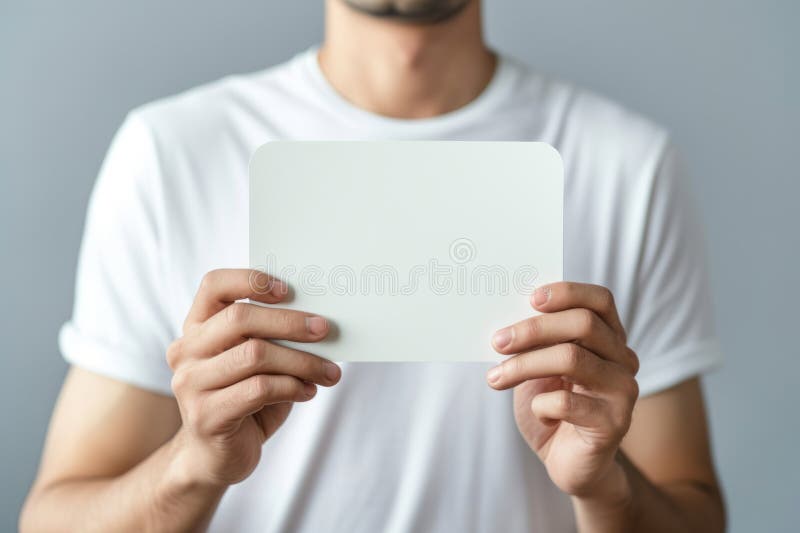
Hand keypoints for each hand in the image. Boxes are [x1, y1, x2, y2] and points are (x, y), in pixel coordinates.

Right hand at [166, 269, 340, 486]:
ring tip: (328, 371)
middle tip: (325, 330)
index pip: (213, 285)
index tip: (289, 291)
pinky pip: (258, 389)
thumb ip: (272, 337)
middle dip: (290, 322)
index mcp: (197, 327)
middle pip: (239, 319)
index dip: (251, 280)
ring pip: (254, 355)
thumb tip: (319, 320)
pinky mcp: (206, 415)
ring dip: (301, 361)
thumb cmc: (244, 399)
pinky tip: (308, 391)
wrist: (217, 456)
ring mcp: (191, 384)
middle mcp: (186, 350)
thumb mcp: (256, 361)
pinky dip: (292, 387)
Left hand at [486, 282, 638, 501]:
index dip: (568, 292)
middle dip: (533, 329)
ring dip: (524, 365)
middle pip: (583, 325)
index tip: (531, 298)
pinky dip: (541, 404)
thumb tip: (503, 321)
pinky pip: (567, 402)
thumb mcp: (539, 369)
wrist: (568, 463)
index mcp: (609, 339)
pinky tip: (539, 413)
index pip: (600, 300)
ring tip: (495, 378)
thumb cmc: (551, 408)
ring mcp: (623, 391)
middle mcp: (623, 359)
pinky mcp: (614, 424)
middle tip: (498, 341)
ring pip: (572, 359)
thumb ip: (534, 343)